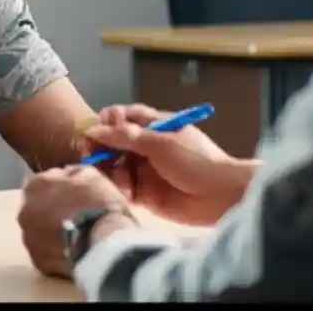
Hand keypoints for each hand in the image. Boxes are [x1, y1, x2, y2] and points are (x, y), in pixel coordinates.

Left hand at [17, 165, 133, 278]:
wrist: (102, 244)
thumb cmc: (97, 204)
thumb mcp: (91, 175)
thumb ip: (73, 173)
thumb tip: (68, 175)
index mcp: (35, 186)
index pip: (44, 182)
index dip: (61, 188)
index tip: (75, 194)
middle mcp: (24, 212)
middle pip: (38, 208)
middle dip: (53, 210)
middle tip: (76, 215)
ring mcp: (29, 239)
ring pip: (40, 233)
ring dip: (53, 232)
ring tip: (77, 235)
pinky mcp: (38, 262)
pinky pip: (48, 254)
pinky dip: (58, 252)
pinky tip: (75, 251)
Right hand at [85, 103, 256, 225]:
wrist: (221, 196)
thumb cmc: (196, 161)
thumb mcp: (160, 142)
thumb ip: (126, 137)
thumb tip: (95, 129)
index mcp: (154, 126)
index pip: (123, 118)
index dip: (107, 122)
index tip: (94, 130)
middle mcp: (147, 146)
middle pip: (113, 143)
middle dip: (100, 148)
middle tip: (91, 156)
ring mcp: (145, 170)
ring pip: (114, 167)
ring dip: (110, 171)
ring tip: (117, 179)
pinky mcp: (145, 194)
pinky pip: (122, 188)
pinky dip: (119, 189)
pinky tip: (125, 192)